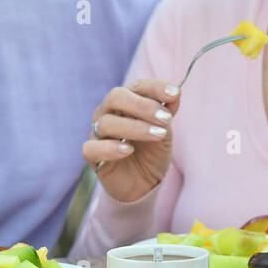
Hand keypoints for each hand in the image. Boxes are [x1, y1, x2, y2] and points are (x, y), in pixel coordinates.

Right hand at [83, 79, 180, 202]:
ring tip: (159, 135)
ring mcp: (98, 132)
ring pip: (107, 123)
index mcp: (127, 100)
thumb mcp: (165, 129)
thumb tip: (175, 93)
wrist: (144, 181)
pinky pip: (92, 148)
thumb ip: (167, 110)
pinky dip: (111, 148)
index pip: (138, 86)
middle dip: (143, 106)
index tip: (174, 94)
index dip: (156, 87)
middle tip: (166, 119)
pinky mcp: (92, 154)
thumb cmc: (152, 149)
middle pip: (116, 97)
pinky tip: (128, 150)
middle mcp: (108, 111)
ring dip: (136, 128)